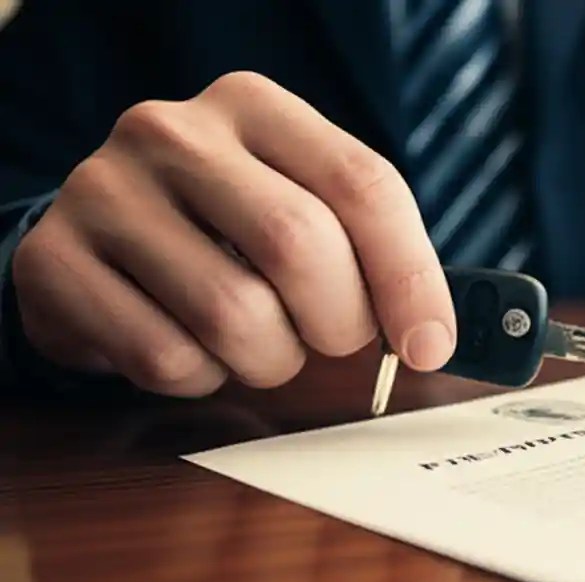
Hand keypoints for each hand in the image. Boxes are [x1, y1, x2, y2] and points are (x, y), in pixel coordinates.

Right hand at [12, 72, 455, 396]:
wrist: (102, 240)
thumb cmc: (228, 232)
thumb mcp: (302, 209)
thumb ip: (372, 252)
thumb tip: (438, 338)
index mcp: (255, 106)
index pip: (362, 183)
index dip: (411, 276)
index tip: (431, 345)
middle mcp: (173, 132)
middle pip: (298, 245)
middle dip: (338, 322)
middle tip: (334, 341)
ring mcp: (104, 191)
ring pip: (233, 314)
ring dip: (269, 360)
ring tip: (259, 345)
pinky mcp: (53, 261)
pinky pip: (165, 357)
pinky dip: (201, 379)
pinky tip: (193, 349)